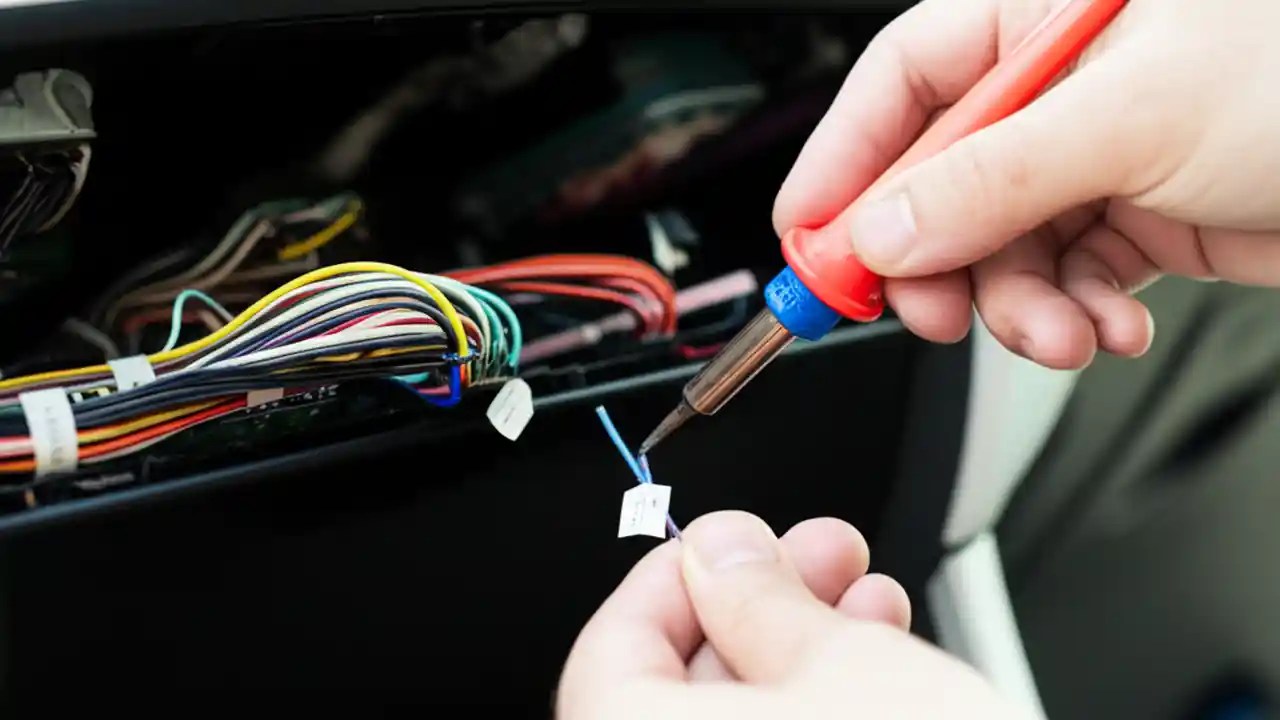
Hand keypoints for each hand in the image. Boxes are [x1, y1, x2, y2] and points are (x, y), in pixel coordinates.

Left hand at [557, 511, 1025, 718]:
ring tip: (869, 603)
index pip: (612, 649)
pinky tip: (880, 676)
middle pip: (679, 693)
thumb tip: (721, 550)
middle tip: (819, 556)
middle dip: (758, 607)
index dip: (681, 577)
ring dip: (800, 658)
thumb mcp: (850, 666)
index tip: (737, 544)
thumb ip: (762, 593)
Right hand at [775, 0, 1279, 368]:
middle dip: (937, 262)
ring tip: (1060, 334)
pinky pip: (1060, 277)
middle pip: (937, 181)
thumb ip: (987, 180)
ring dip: (1019, 308)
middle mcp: (1056, 85)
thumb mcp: (1130, 119)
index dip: (842, 163)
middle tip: (929, 314)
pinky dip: (1074, 316)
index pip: (901, 83)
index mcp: (1037, 14)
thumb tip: (884, 230)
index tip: (809, 242)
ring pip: (998, 247)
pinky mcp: (1133, 216)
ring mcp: (1093, 153)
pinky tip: (1107, 326)